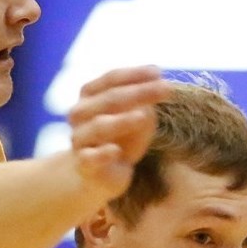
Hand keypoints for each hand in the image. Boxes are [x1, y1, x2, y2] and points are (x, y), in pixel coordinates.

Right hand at [67, 66, 171, 197]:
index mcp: (90, 95)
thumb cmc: (121, 139)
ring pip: (99, 126)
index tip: (159, 73)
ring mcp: (79, 139)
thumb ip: (145, 104)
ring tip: (142, 116)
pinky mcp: (84, 165)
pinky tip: (115, 151)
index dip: (135, 74)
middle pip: (109, 99)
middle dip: (139, 92)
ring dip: (121, 120)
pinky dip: (103, 154)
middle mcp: (80, 114)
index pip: (111, 79)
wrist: (99, 175)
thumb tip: (156, 93)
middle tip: (167, 89)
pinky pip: (91, 158)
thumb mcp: (138, 117)